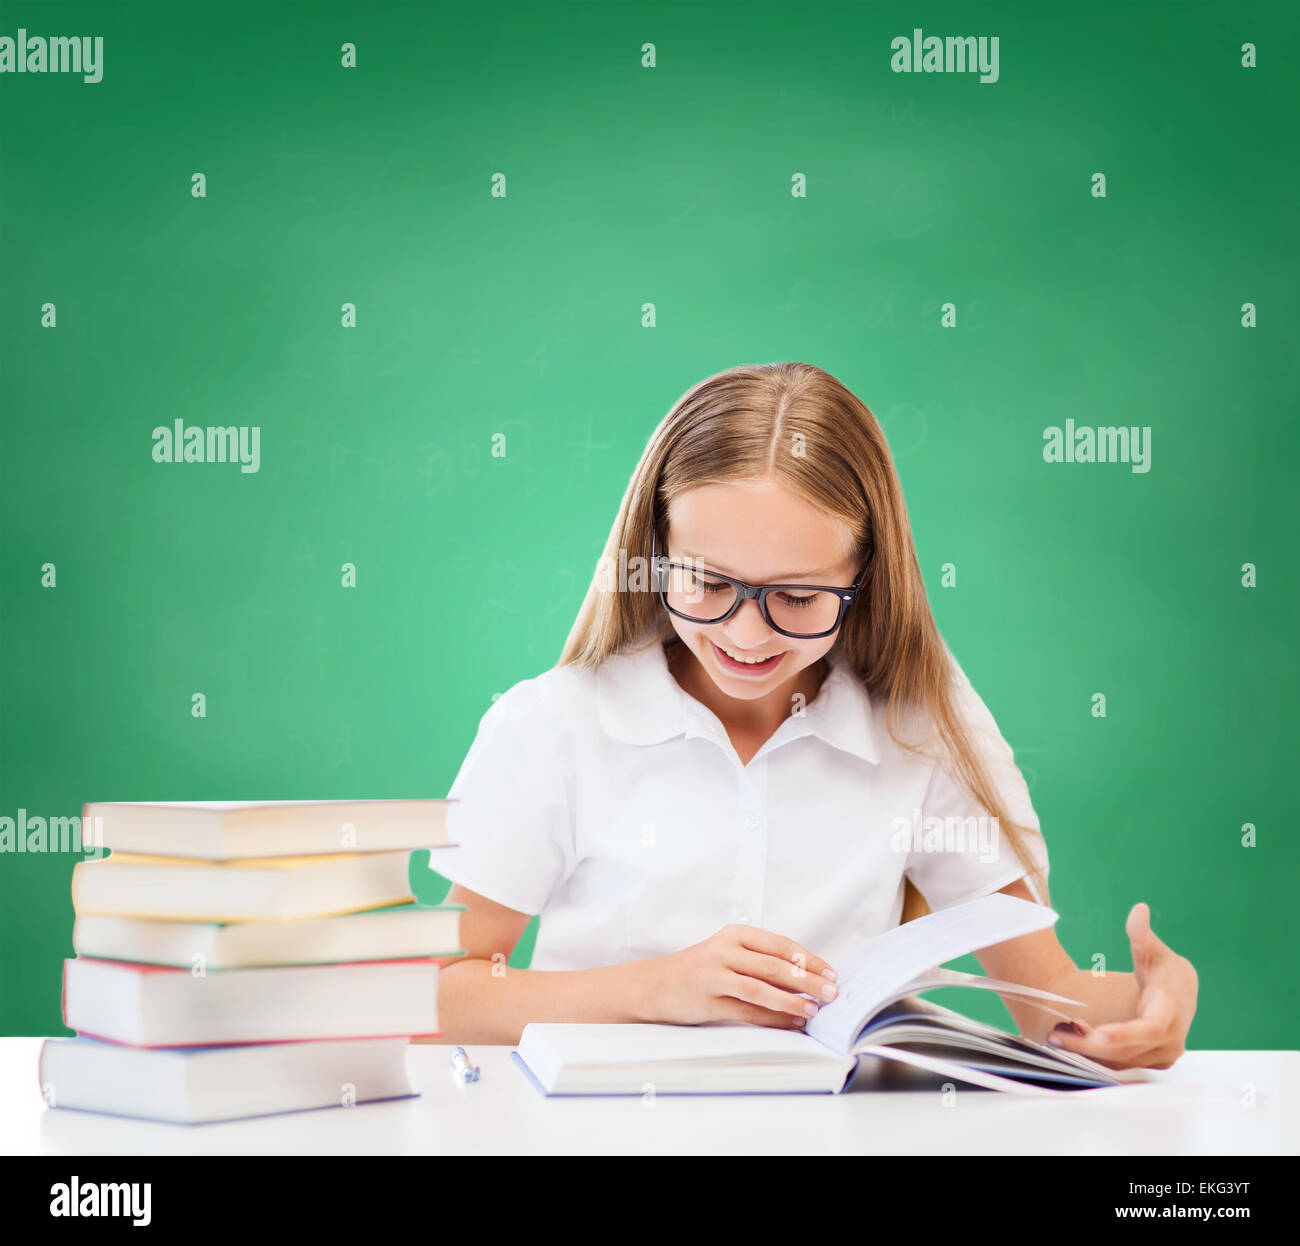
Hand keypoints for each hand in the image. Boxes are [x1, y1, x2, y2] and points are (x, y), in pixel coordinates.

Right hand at [644, 923, 838, 1027]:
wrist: (656, 984)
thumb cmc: (700, 968)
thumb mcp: (728, 952)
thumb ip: (760, 959)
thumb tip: (807, 976)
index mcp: (734, 934)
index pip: (780, 944)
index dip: (809, 959)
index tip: (831, 973)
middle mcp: (724, 951)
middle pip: (774, 966)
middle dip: (808, 980)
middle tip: (832, 993)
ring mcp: (714, 977)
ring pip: (761, 989)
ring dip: (792, 1001)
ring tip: (814, 1010)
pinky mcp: (709, 1002)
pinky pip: (748, 1012)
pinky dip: (774, 1019)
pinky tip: (791, 1023)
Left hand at [1048, 902, 1197, 1069]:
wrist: (1183, 994)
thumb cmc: (1165, 969)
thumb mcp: (1154, 950)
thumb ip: (1142, 934)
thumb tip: (1139, 909)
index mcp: (1170, 1009)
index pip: (1149, 1028)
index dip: (1124, 1034)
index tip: (1096, 1034)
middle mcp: (1169, 1038)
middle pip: (1128, 1050)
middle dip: (1090, 1046)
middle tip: (1056, 1036)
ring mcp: (1161, 1053)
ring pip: (1122, 1061)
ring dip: (1088, 1052)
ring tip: (1057, 1036)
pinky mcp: (1152, 1060)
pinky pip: (1122, 1063)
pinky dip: (1097, 1056)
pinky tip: (1072, 1040)